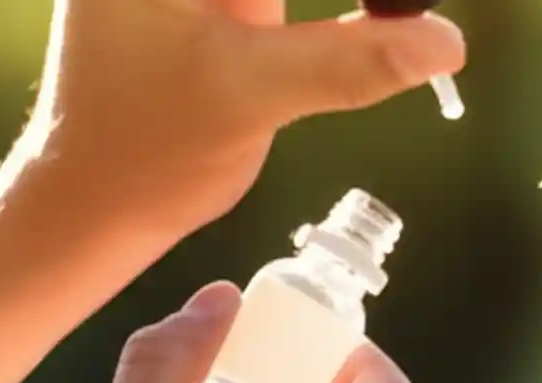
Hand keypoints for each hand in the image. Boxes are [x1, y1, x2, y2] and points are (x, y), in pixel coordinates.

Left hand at [25, 0, 464, 237]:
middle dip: (369, 3)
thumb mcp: (251, 94)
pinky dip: (345, 14)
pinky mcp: (212, 2)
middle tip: (405, 18)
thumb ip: (347, 61)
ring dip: (365, 6)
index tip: (399, 9)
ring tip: (396, 24)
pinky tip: (380, 24)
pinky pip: (278, 1)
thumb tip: (449, 43)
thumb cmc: (146, 151)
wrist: (93, 204)